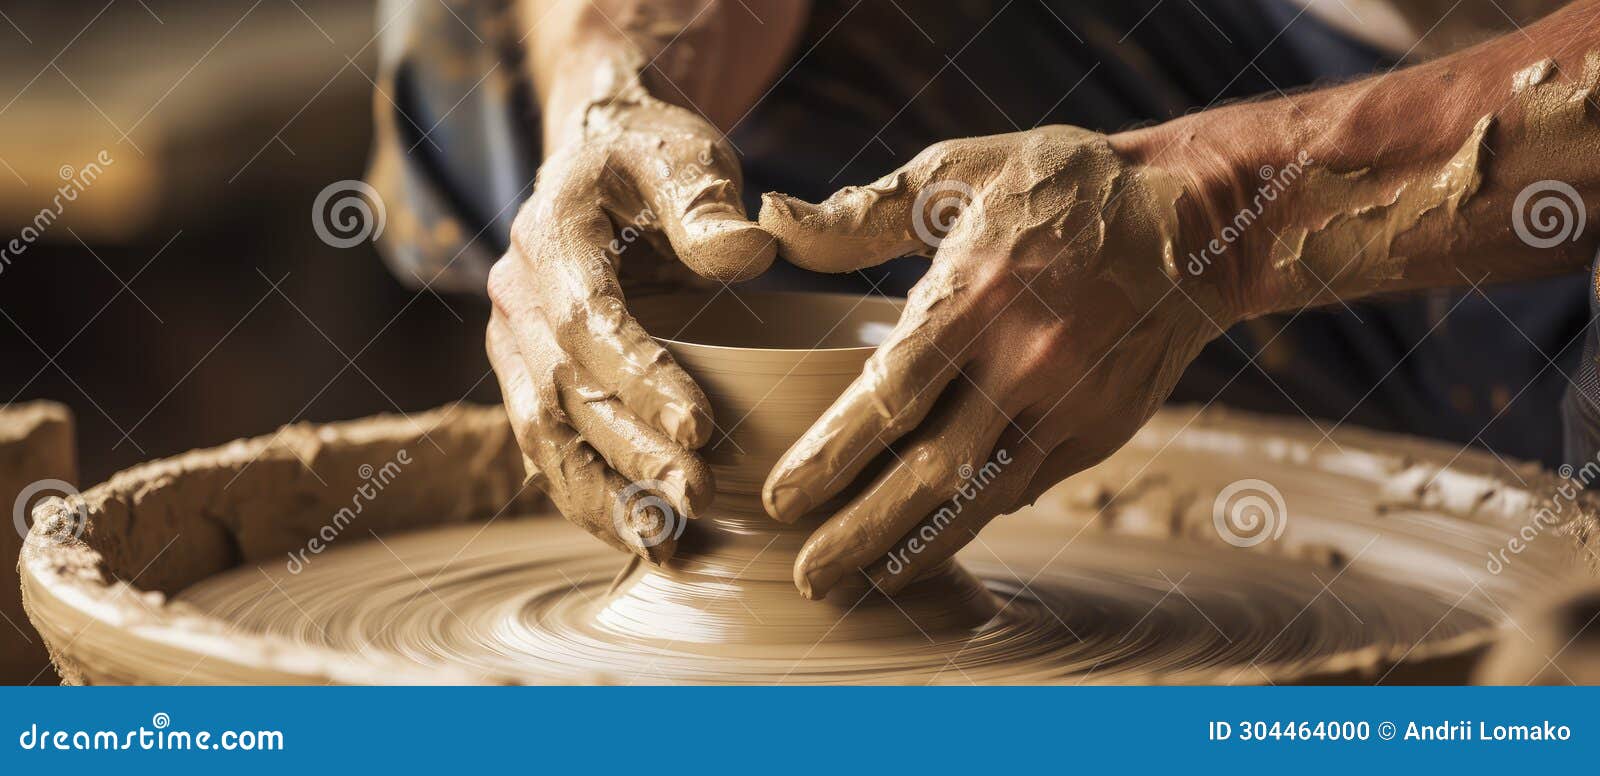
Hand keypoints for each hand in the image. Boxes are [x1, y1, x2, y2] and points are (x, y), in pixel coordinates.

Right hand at [487, 91, 775, 562]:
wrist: (601, 158)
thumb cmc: (653, 157)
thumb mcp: (686, 155)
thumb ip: (708, 203)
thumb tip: (751, 253)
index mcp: (550, 235)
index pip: (587, 320)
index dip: (639, 377)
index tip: (700, 427)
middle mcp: (515, 294)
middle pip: (564, 390)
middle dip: (630, 451)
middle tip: (696, 495)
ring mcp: (513, 342)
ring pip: (544, 434)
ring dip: (601, 495)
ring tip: (664, 543)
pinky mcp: (529, 377)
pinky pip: (549, 448)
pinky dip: (590, 497)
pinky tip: (643, 538)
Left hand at [758, 125, 1235, 597]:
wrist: (1198, 217)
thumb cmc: (1063, 185)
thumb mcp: (959, 174)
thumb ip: (863, 215)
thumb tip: (772, 225)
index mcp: (979, 294)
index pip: (889, 397)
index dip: (829, 458)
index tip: (780, 499)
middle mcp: (1026, 361)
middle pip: (929, 472)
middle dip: (860, 533)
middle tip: (810, 577)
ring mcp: (1072, 404)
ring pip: (982, 499)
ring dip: (918, 549)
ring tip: (865, 583)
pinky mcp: (1104, 429)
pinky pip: (1028, 487)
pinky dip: (977, 517)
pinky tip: (935, 536)